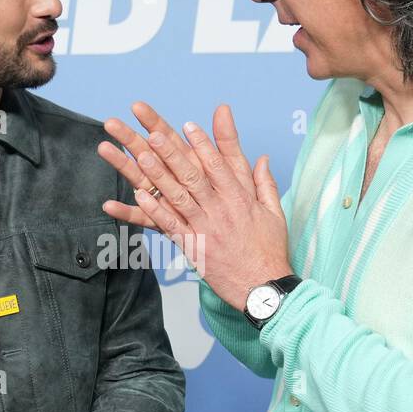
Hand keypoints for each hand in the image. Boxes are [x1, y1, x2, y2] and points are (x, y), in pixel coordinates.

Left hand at [97, 101, 293, 309]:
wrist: (263, 287)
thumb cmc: (269, 251)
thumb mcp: (274, 213)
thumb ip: (265, 183)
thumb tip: (263, 158)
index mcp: (240, 199)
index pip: (219, 165)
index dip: (203, 143)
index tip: (188, 124)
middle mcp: (221, 210)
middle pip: (193, 176)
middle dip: (173, 153)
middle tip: (155, 133)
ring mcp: (205, 228)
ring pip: (178, 197)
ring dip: (158, 176)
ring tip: (141, 156)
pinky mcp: (194, 247)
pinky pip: (170, 226)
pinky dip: (154, 210)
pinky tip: (138, 195)